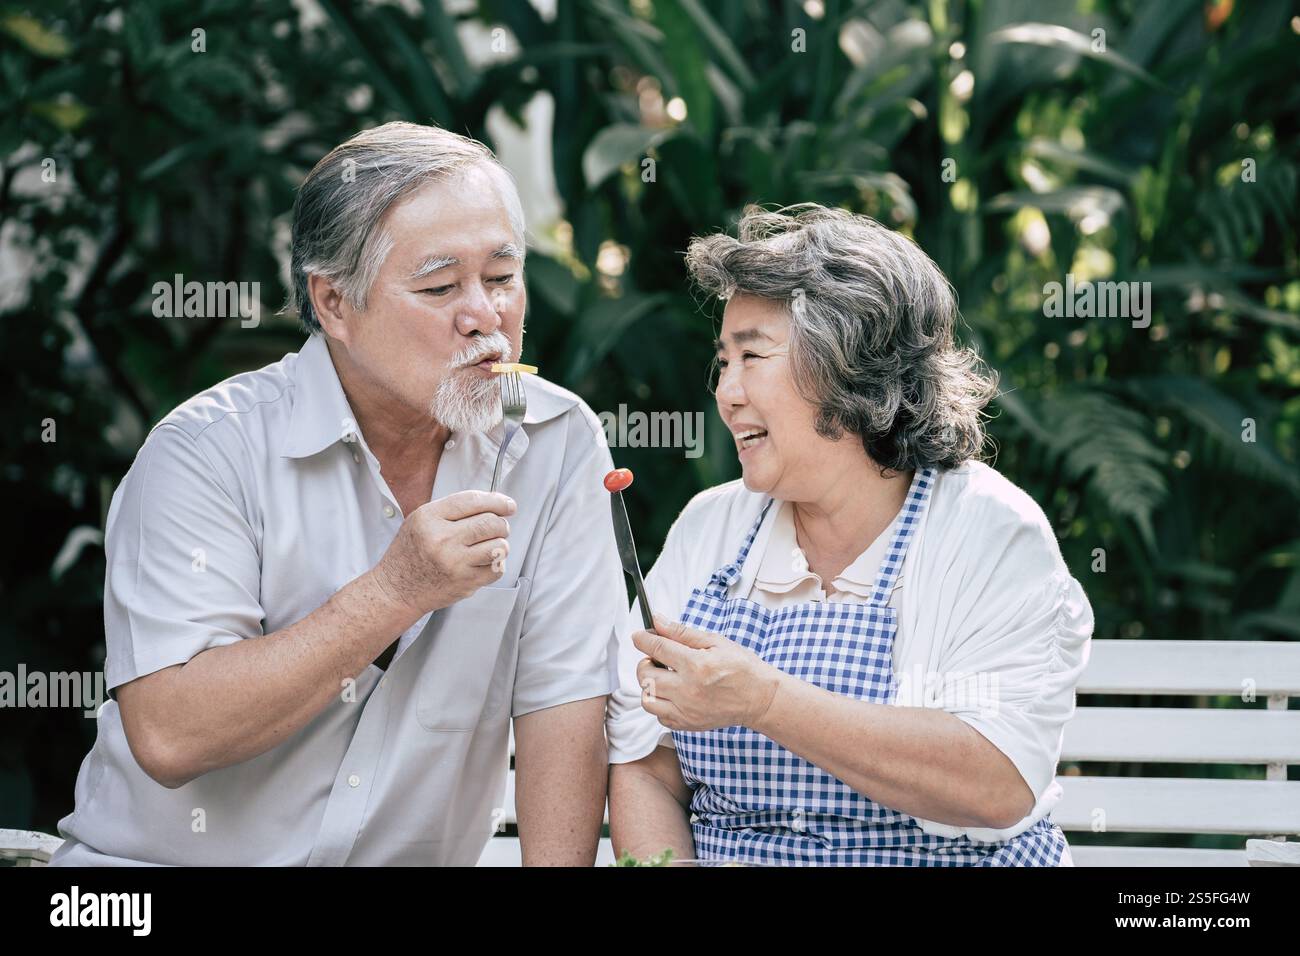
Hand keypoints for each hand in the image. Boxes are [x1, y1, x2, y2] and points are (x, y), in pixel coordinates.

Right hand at [371, 490, 515, 618]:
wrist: (396, 589)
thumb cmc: (410, 553)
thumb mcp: (421, 520)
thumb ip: (453, 510)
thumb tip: (493, 503)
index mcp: (429, 518)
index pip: (473, 500)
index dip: (497, 500)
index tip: (508, 504)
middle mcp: (442, 539)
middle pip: (491, 523)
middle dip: (501, 523)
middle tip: (498, 527)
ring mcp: (455, 563)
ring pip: (499, 546)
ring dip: (501, 544)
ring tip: (490, 545)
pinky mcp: (465, 583)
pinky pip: (497, 569)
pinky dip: (496, 564)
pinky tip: (483, 562)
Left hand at [632, 614, 780, 732]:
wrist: (759, 698)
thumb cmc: (741, 667)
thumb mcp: (715, 641)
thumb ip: (682, 632)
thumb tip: (657, 621)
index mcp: (696, 664)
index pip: (656, 648)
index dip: (642, 639)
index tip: (639, 636)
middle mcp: (687, 689)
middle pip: (645, 675)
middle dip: (645, 662)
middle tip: (657, 658)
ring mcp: (686, 710)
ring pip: (647, 699)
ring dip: (649, 685)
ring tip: (664, 677)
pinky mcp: (687, 724)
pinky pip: (659, 716)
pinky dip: (660, 704)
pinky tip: (673, 694)